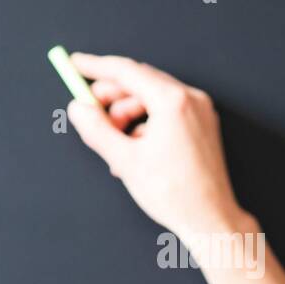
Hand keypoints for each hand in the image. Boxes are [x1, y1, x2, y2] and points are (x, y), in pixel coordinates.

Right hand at [65, 52, 243, 238]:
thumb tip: (79, 108)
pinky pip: (166, 113)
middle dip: (111, 98)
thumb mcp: (125, 160)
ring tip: (115, 148)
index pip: (126, 71)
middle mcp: (190, 99)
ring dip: (127, 117)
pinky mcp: (202, 125)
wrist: (210, 219)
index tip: (74, 64)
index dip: (96, 67)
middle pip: (140, 82)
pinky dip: (145, 126)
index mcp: (173, 102)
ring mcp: (200, 111)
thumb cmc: (175, 194)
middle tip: (90, 114)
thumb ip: (97, 129)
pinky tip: (134, 152)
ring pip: (151, 99)